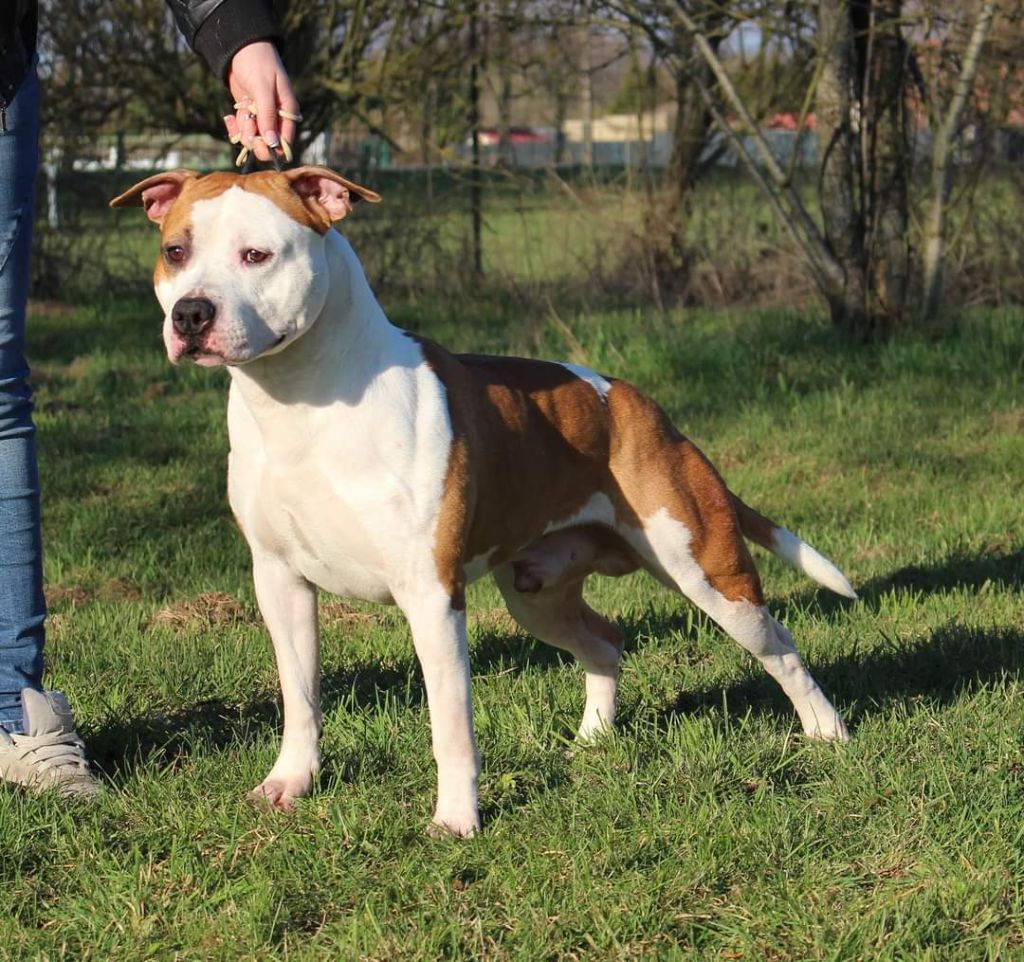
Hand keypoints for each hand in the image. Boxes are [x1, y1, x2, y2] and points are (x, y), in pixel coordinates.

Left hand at [224, 41, 299, 163]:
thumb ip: (267, 115)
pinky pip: (243, 131)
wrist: (241, 48)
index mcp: (287, 113)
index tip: (258, 139)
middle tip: (246, 124)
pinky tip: (229, 117)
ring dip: (243, 131)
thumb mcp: (263, 88)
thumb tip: (272, 143)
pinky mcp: (249, 115)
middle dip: (255, 140)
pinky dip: (234, 128)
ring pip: (254, 139)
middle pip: (269, 145)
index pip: (285, 142)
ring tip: (237, 112)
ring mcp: (262, 118)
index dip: (273, 147)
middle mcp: (277, 119)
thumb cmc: (258, 63)